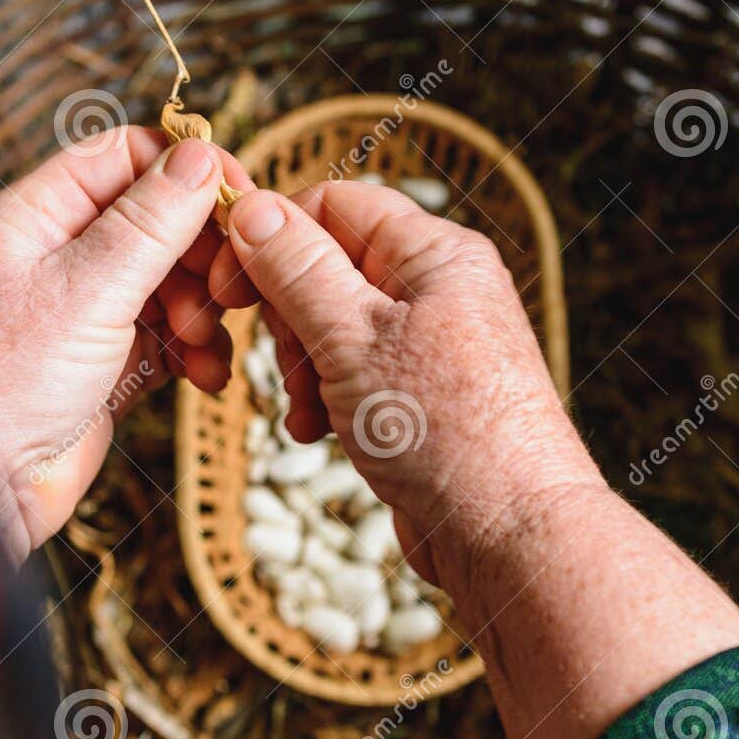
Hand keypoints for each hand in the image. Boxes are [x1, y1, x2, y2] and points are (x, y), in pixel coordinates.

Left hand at [0, 129, 251, 560]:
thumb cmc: (0, 383)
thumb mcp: (85, 289)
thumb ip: (149, 222)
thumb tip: (200, 155)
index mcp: (37, 216)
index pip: (124, 157)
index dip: (186, 171)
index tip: (239, 201)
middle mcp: (59, 257)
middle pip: (158, 221)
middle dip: (202, 253)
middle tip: (229, 289)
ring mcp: (84, 313)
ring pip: (171, 283)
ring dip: (204, 309)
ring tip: (205, 344)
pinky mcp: (106, 367)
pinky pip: (168, 340)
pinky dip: (196, 353)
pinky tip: (206, 378)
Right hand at [214, 182, 738, 738]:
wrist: (509, 533)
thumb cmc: (444, 431)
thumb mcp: (352, 338)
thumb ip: (298, 269)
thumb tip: (253, 208)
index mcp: (435, 253)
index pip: (333, 205)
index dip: (271, 239)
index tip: (229, 290)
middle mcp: (440, 290)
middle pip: (329, 268)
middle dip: (289, 319)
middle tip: (289, 369)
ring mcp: (434, 346)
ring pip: (336, 328)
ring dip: (303, 368)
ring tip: (309, 414)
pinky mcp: (424, 400)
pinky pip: (356, 376)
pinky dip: (327, 400)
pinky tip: (320, 436)